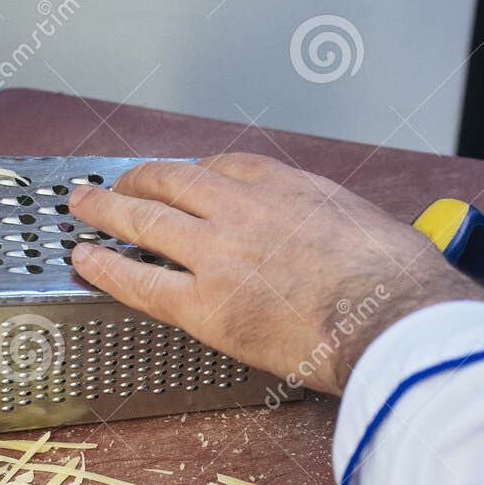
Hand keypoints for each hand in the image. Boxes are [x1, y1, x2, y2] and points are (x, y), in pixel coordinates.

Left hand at [67, 154, 483, 395]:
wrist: (394, 316)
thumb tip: (360, 255)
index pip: (226, 168)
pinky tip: (83, 259)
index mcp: (289, 187)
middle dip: (138, 179)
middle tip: (115, 182)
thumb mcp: (376, 229)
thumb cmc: (401, 282)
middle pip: (172, 181)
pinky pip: (139, 281)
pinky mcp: (204, 305)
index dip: (195, 176)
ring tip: (82, 206)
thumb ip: (345, 233)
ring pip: (145, 220)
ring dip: (106, 210)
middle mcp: (244, 209)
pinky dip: (105, 267)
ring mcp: (218, 253)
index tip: (183, 181)